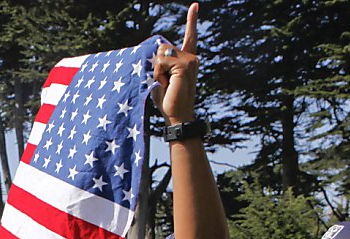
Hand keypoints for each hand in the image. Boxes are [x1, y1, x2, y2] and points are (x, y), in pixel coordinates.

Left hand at [150, 3, 198, 125]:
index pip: (190, 37)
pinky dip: (159, 73)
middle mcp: (192, 57)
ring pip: (161, 53)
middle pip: (162, 46)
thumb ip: (158, 63)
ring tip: (166, 84)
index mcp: (187, 60)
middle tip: (164, 82)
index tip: (195, 5)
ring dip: (157, 70)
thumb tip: (154, 52)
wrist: (177, 117)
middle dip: (156, 64)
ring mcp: (191, 60)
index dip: (192, 20)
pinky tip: (167, 84)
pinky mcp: (186, 64)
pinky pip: (161, 61)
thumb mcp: (160, 78)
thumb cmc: (167, 101)